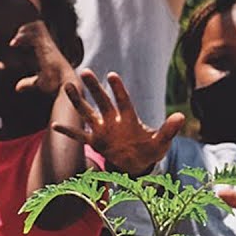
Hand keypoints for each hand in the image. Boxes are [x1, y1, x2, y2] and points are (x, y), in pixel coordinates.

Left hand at [10, 21, 71, 93]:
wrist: (65, 84)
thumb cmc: (55, 84)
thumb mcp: (38, 82)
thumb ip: (28, 83)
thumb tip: (17, 88)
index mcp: (48, 50)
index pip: (39, 34)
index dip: (26, 35)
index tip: (14, 43)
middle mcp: (49, 44)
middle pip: (38, 26)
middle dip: (25, 28)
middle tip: (14, 39)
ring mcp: (48, 44)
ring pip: (36, 27)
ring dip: (24, 30)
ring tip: (14, 39)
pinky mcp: (46, 46)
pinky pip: (34, 34)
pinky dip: (22, 36)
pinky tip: (14, 43)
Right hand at [53, 70, 183, 175]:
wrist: (137, 163)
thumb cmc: (150, 149)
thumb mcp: (161, 142)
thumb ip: (168, 130)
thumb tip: (181, 116)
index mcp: (130, 118)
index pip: (123, 101)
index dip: (118, 89)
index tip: (111, 75)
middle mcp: (113, 120)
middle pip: (102, 102)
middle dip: (94, 88)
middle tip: (84, 71)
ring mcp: (103, 130)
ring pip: (87, 113)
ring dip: (77, 101)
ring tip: (67, 86)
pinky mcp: (95, 142)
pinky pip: (80, 136)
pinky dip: (69, 132)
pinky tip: (54, 127)